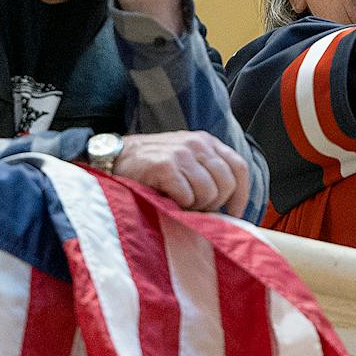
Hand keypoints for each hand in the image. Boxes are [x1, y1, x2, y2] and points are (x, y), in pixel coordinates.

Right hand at [109, 130, 250, 216]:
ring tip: (179, 202)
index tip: (235, 213)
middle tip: (196, 209)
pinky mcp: (166, 166)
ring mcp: (181, 153)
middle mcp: (197, 144)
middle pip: (226, 184)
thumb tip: (230, 207)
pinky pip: (187, 196)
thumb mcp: (185, 160)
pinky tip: (167, 198)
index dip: (241, 195)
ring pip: (208, 192)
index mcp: (206, 141)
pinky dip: (179, 204)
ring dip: (195, 206)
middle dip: (214, 204)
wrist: (114, 158)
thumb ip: (207, 173)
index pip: (239, 167)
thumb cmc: (152, 167)